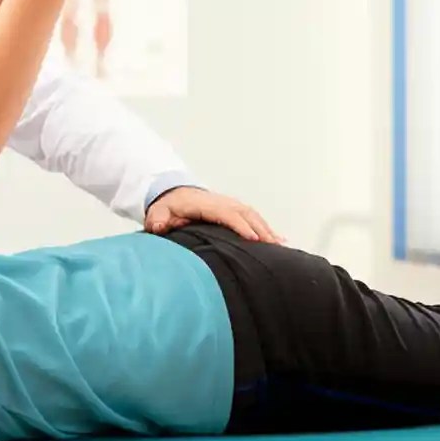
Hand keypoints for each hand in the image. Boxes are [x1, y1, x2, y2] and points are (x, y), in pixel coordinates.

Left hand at [144, 187, 283, 243]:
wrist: (173, 194)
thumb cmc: (169, 207)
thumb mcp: (158, 212)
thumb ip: (158, 219)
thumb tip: (158, 226)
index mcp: (205, 204)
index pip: (226, 214)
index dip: (240, 225)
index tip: (252, 238)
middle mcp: (221, 202)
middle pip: (245, 214)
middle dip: (260, 229)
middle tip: (273, 246)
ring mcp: (230, 205)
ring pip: (253, 215)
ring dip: (267, 229)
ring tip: (281, 245)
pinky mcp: (234, 210)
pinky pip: (253, 217)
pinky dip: (266, 228)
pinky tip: (279, 240)